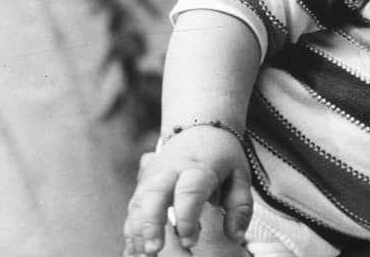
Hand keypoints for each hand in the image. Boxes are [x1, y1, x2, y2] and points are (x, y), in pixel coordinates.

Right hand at [124, 126, 252, 254]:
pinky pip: (132, 208)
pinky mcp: (142, 184)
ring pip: (138, 202)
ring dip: (137, 230)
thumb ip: (239, 207)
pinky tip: (133, 251)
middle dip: (151, 223)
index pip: (190, 192)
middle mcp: (171, 170)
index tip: (191, 242)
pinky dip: (130, 230)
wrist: (199, 127)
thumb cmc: (222, 157)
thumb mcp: (239, 176)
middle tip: (154, 251)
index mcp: (198, 167)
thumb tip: (236, 236)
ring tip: (143, 256)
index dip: (187, 218)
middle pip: (154, 194)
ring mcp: (153, 176)